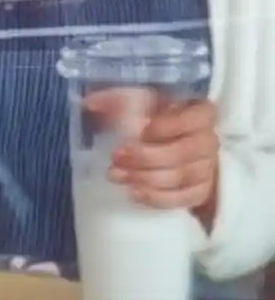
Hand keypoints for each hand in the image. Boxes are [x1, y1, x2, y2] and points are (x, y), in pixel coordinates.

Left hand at [87, 89, 219, 223]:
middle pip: (184, 153)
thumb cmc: (155, 118)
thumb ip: (117, 100)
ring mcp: (208, 168)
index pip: (193, 119)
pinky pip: (184, 199)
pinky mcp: (201, 191)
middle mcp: (209, 141)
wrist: (172, 144)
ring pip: (182, 177)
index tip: (140, 131)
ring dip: (146, 178)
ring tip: (116, 175)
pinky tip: (133, 193)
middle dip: (146, 157)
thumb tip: (90, 103)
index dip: (168, 127)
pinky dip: (158, 198)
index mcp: (200, 113)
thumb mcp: (138, 103)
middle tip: (116, 156)